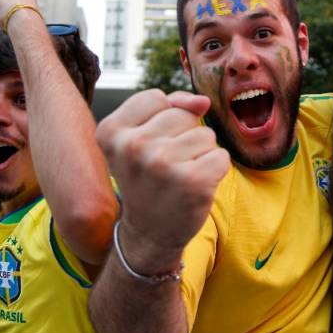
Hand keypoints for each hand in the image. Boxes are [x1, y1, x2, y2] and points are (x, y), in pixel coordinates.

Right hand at [96, 89, 229, 274]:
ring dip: (199, 154)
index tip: (148, 147)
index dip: (162, 120)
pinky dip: (215, 170)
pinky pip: (221, 156)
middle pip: (184, 115)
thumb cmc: (147, 179)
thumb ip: (169, 107)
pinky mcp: (193, 181)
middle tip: (164, 167)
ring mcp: (163, 164)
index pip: (157, 98)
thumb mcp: (140, 138)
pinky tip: (194, 187)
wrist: (149, 234)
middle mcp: (134, 146)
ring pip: (205, 135)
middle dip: (183, 136)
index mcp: (111, 131)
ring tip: (178, 177)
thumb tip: (203, 101)